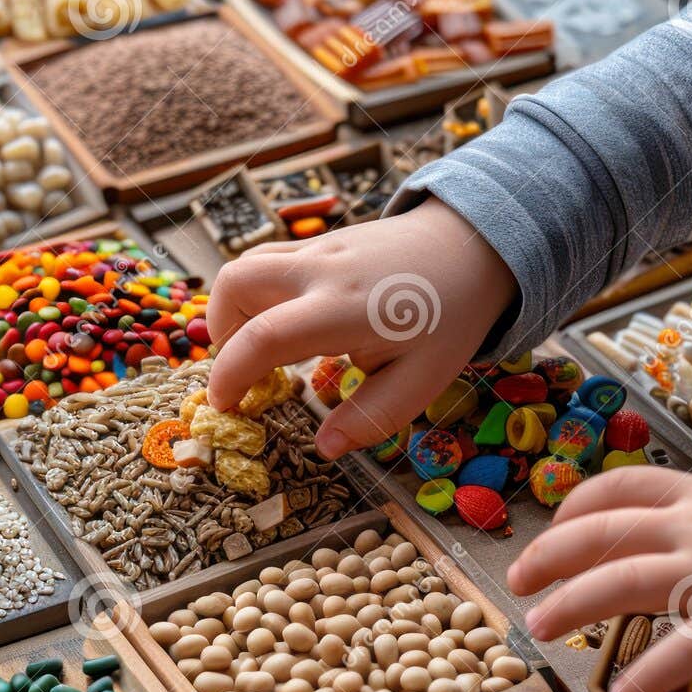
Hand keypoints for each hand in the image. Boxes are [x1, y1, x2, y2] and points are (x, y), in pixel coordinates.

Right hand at [206, 197, 515, 457]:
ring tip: (260, 350)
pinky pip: (264, 261)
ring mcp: (316, 249)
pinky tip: (281, 322)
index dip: (231, 374)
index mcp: (344, 308)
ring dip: (233, 311)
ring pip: (243, 267)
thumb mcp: (424, 379)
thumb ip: (373, 416)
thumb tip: (326, 447)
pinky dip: (254, 294)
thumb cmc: (450, 316)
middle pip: (234, 284)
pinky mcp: (317, 244)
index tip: (225, 407)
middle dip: (221, 335)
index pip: (264, 336)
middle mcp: (320, 271)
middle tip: (244, 373)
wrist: (470, 247)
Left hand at [507, 467, 691, 691]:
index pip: (622, 489)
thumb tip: (680, 523)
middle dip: (550, 557)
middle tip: (518, 582)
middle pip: (604, 534)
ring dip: (573, 606)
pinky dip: (647, 676)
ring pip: (625, 583)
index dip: (574, 509)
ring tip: (540, 629)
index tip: (548, 530)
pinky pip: (682, 653)